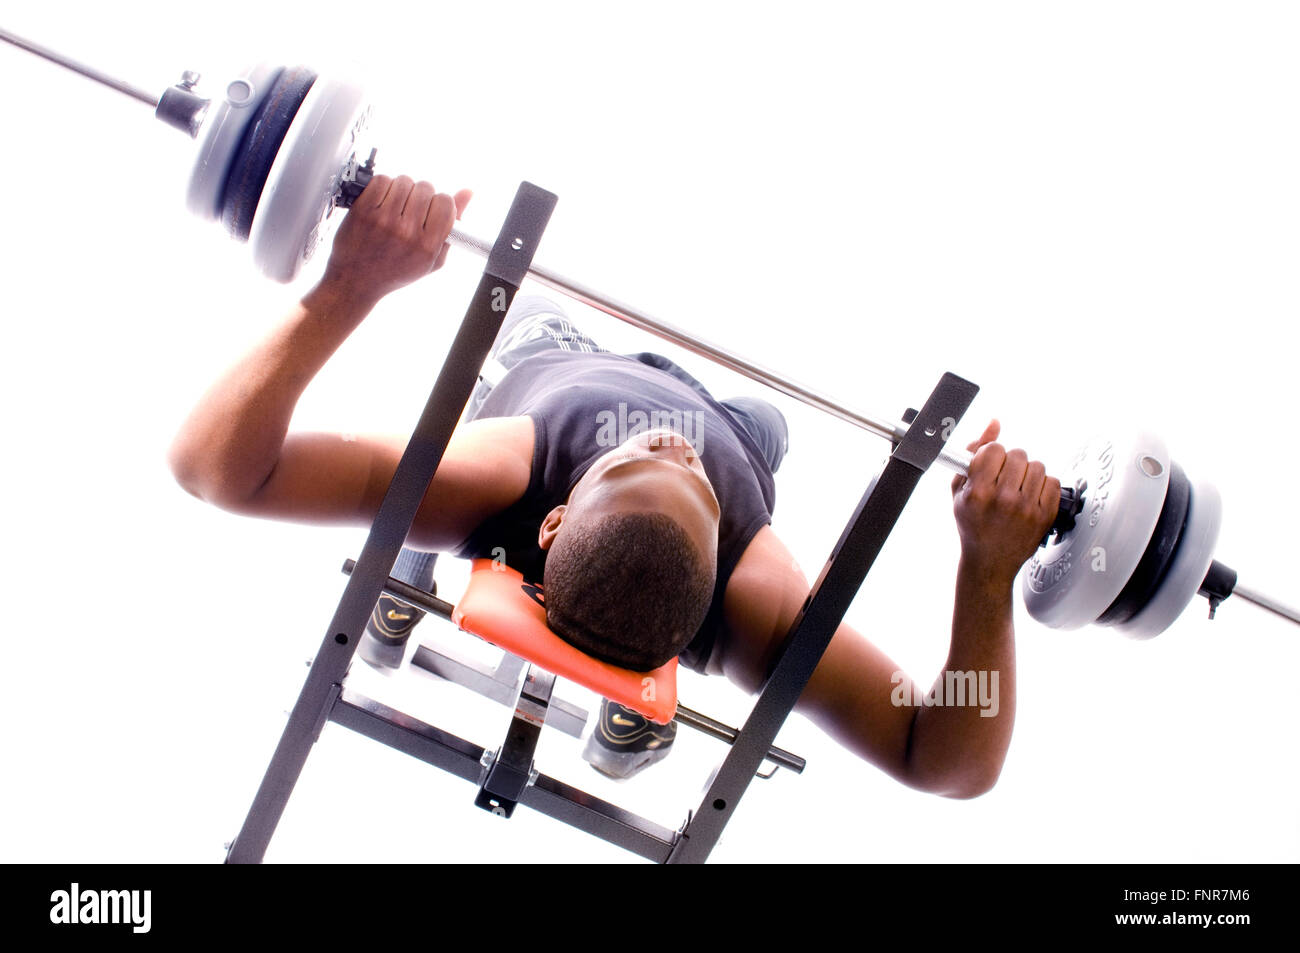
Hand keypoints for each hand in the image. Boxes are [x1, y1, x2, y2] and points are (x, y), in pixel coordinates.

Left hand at [321, 175, 471, 302]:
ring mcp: (383, 220)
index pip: (446, 203)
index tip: (432, 211)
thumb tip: (467, 193)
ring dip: (402, 189)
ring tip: (395, 207)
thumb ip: (452, 227)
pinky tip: (382, 202)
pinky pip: (382, 180)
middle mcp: (407, 232)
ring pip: (404, 181)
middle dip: (421, 196)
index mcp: (427, 246)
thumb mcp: (431, 258)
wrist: (356, 280)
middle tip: (411, 210)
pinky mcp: (363, 210)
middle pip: (425, 188)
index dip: (441, 203)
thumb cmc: (395, 271)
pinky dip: (383, 186)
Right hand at [950, 420, 1060, 584]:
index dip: (991, 455)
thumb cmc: (972, 525)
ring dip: (1028, 473)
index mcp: (978, 492)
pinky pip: (1053, 482)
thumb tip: (994, 424)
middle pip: (1018, 454)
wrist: (989, 561)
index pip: (994, 449)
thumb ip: (973, 453)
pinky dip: (1043, 486)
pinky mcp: (1045, 516)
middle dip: (1010, 463)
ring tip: (1017, 488)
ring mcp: (1027, 508)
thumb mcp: (960, 490)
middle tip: (1004, 478)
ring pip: (1037, 466)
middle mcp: (1004, 499)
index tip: (990, 465)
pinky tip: (1030, 496)